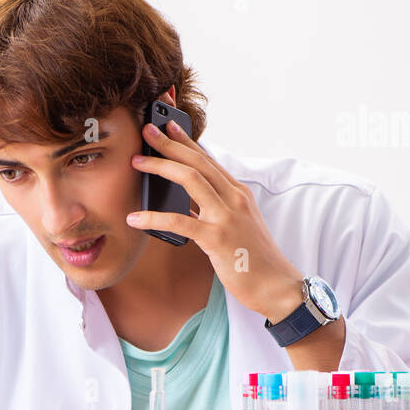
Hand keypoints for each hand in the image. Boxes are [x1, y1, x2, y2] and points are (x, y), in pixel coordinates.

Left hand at [126, 120, 305, 323]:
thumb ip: (212, 209)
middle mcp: (234, 198)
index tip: (167, 124)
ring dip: (161, 167)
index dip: (186, 140)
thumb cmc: (252, 257)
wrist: (275, 285)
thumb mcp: (235, 224)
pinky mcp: (216, 238)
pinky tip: (134, 218)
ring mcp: (226, 216)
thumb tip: (185, 201)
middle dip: (170, 143)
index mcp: (237, 192)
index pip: (208, 159)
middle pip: (197, 162)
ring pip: (190, 181)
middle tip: (146, 130)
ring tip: (137, 162)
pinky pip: (180, 222)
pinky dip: (154, 218)